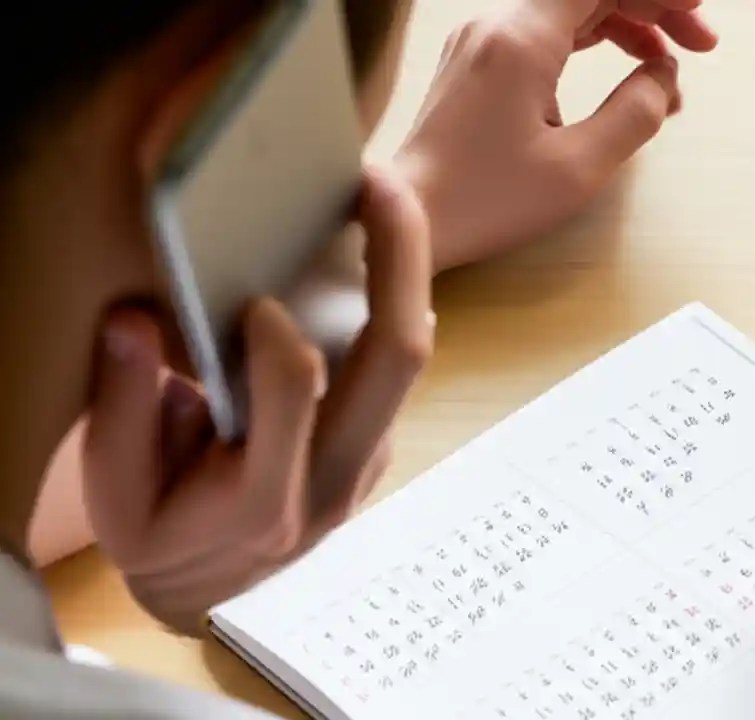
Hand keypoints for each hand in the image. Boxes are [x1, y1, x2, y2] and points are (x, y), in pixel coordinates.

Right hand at [82, 168, 432, 634]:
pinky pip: (395, 365)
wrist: (211, 584)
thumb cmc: (158, 530)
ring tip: (380, 193)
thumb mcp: (115, 490)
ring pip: (409, 358)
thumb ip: (126, 407)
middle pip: (396, 361)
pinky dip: (388, 298)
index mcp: (263, 503)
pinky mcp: (377, 440)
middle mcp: (335, 481)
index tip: (251, 295)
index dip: (276, 335)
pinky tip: (371, 242)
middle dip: (396, 260)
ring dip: (403, 270)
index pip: (294, 394)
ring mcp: (368, 461)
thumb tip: (137, 320)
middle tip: (379, 183)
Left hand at [395, 0, 716, 272]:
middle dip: (652, 9)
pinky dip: (589, 48)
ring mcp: (481, 44)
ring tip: (667, 69)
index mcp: (522, 42)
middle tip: (702, 45)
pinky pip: (544, 37)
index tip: (698, 16)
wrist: (409, 220)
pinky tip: (618, 81)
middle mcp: (496, 28)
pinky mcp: (475, 67)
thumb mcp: (579, 168)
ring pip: (568, 12)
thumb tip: (664, 74)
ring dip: (624, 28)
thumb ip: (636, 113)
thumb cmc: (485, 201)